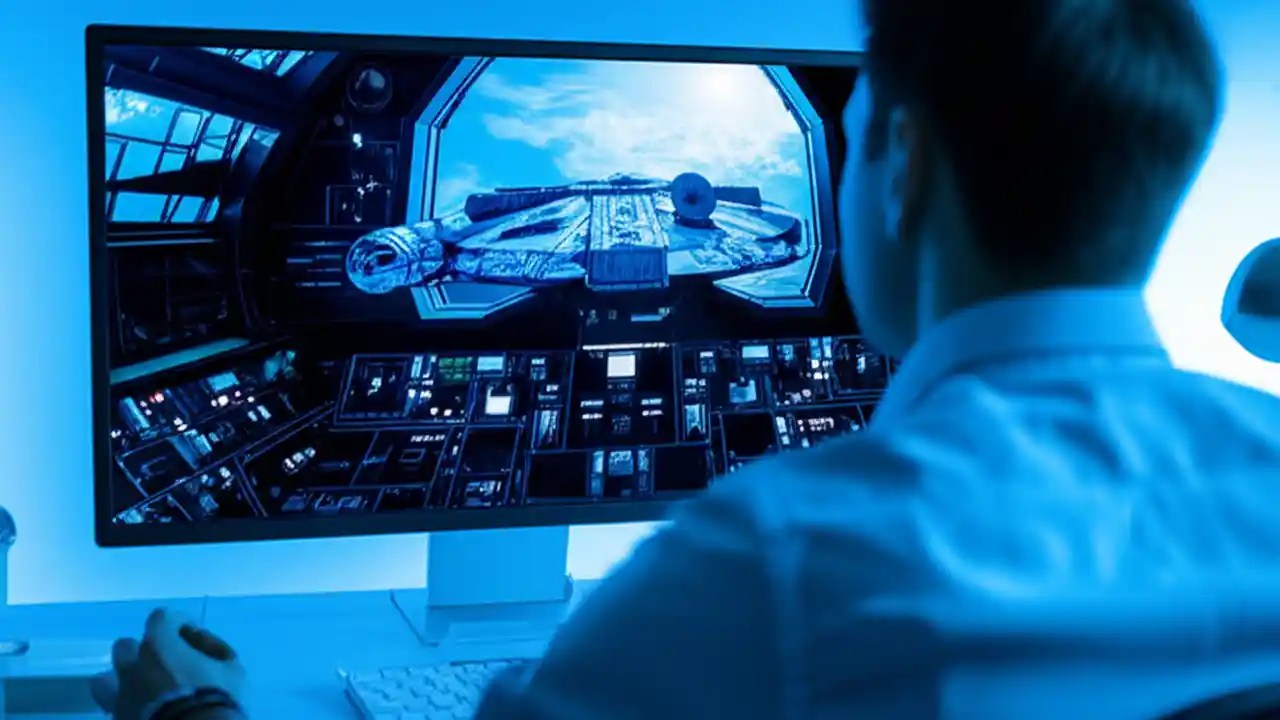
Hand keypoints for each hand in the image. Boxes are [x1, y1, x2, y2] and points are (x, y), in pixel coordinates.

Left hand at [91, 608, 245, 719]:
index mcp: (158, 644)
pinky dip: (128, 707)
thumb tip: (205, 652)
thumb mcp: (232, 670)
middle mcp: (132, 666)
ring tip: (144, 692)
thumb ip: (215, 654)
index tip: (194, 639)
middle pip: (125, 646)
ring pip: (104, 681)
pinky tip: (146, 712)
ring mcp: (120, 696)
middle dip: (143, 651)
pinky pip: (114, 709)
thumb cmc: (214, 698)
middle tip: (165, 665)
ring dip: (123, 681)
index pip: (162, 617)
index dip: (180, 624)